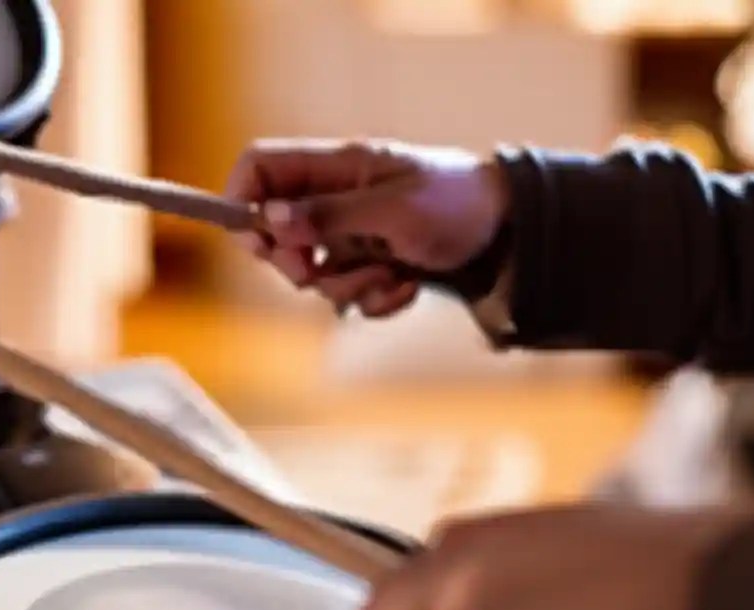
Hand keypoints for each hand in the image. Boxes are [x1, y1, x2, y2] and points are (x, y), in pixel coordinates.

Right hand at [222, 138, 508, 316]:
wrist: (510, 232)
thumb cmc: (457, 204)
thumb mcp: (394, 210)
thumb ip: (331, 215)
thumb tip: (271, 219)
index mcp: (336, 166)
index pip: (260, 168)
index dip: (243, 199)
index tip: (256, 240)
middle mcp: (335, 198)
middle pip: (274, 230)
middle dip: (294, 262)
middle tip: (314, 270)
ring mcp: (351, 233)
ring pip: (313, 272)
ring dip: (347, 285)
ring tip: (390, 272)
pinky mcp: (371, 264)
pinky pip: (348, 295)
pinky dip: (376, 299)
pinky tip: (407, 286)